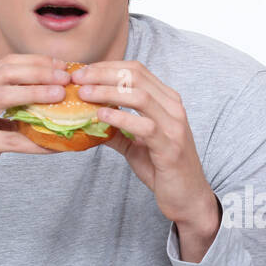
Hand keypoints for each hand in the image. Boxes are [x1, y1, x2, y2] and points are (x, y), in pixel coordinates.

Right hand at [0, 54, 68, 219]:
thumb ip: (9, 109)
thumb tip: (49, 105)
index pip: (6, 63)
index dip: (36, 62)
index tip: (61, 65)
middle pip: (6, 73)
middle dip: (39, 71)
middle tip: (66, 76)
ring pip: (4, 96)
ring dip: (36, 93)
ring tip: (60, 95)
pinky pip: (9, 139)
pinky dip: (34, 141)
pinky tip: (53, 145)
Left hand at [72, 61, 219, 243]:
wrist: (188, 198)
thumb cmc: (164, 169)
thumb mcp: (136, 145)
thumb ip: (117, 129)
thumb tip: (89, 118)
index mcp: (167, 101)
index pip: (136, 70)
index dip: (107, 67)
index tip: (83, 72)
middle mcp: (173, 108)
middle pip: (136, 76)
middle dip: (103, 74)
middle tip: (77, 79)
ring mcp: (174, 127)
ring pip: (140, 96)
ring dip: (107, 92)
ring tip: (84, 94)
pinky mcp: (169, 147)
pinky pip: (144, 126)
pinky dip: (121, 117)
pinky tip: (101, 115)